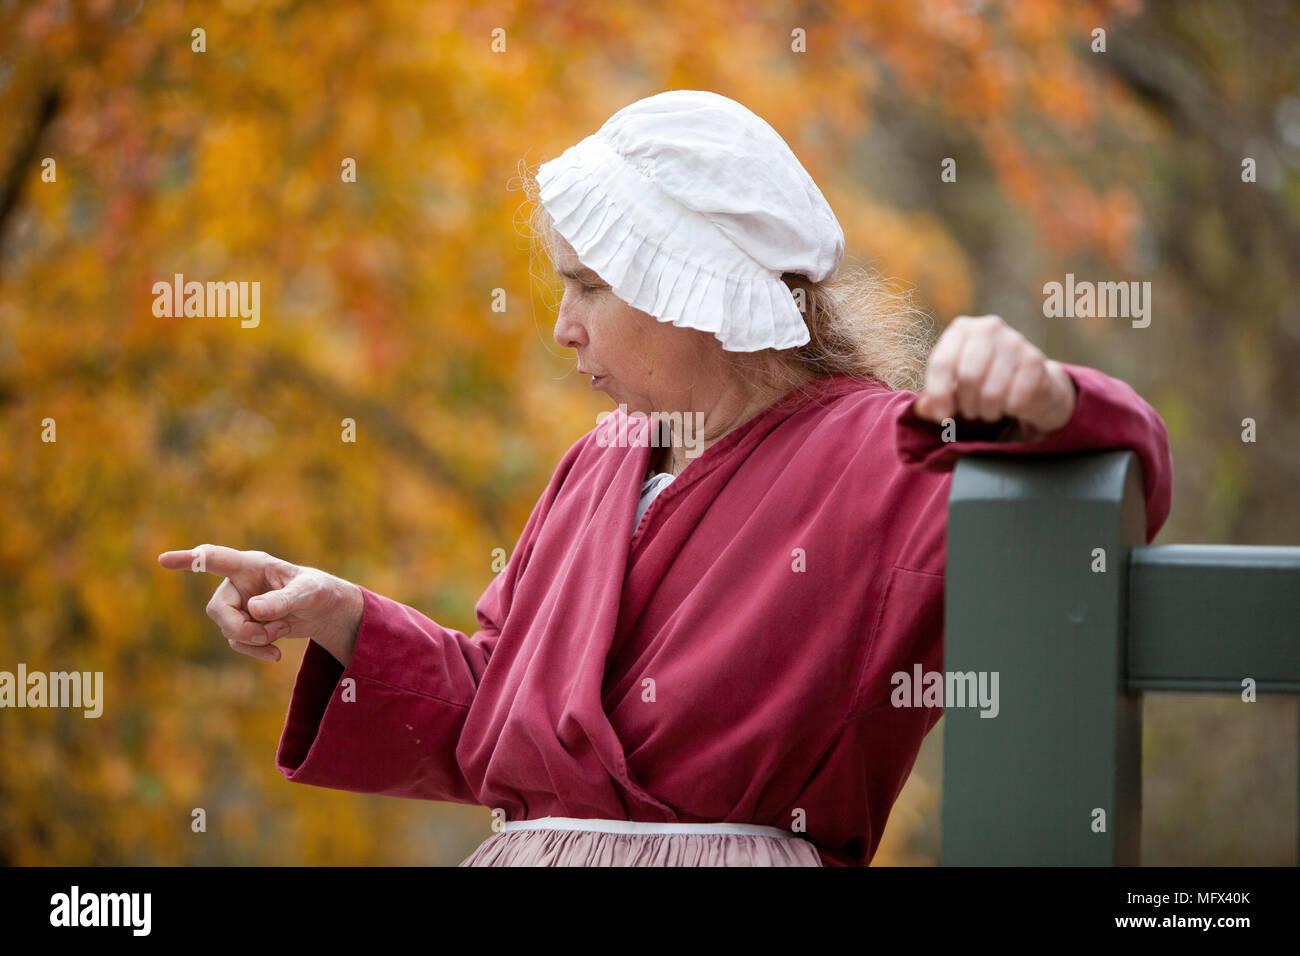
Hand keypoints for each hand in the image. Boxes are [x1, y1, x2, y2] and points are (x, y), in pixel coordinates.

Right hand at [158, 545, 363, 665]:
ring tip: (283, 630)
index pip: (215, 559)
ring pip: (227, 629)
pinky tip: (276, 654)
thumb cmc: (318, 591)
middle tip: (268, 634)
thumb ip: (283, 600)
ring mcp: (238, 604)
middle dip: (240, 628)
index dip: (189, 560)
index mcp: (252, 565)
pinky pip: (236, 641)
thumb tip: (254, 611)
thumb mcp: (309, 592)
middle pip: (217, 609)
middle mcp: (238, 582)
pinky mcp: (243, 623)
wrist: (324, 611)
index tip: (163, 561)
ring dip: (255, 638)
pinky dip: (255, 649)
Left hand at [912, 315, 1076, 438]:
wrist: (1030, 379)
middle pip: (967, 377)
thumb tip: (923, 409)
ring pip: (992, 392)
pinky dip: (1010, 410)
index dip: (939, 395)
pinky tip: (1010, 406)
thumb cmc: (983, 380)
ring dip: (987, 411)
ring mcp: (1014, 341)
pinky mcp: (1035, 360)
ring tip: (988, 411)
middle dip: (966, 404)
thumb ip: (935, 397)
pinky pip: (1015, 399)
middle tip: (970, 412)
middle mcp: (988, 327)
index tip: (942, 416)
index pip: (942, 363)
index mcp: (961, 329)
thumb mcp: (954, 385)